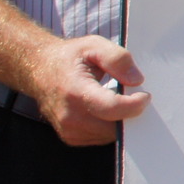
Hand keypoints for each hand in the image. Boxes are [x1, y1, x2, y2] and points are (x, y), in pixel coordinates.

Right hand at [30, 35, 147, 146]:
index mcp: (75, 91)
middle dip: (130, 113)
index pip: (112, 108)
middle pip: (114, 126)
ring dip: (120, 121)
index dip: (135, 104)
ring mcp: (68, 130)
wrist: (39, 70)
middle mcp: (69, 116)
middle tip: (133, 95)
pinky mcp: (71, 138)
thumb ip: (118, 59)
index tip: (145, 95)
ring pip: (110, 135)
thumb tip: (137, 80)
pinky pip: (101, 138)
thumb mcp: (94, 46)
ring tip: (117, 100)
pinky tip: (106, 109)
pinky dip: (109, 126)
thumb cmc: (69, 57)